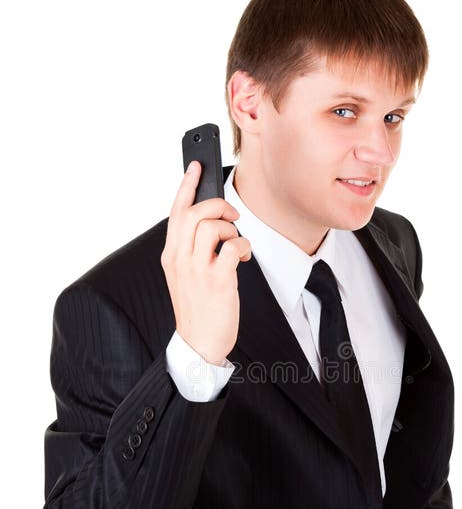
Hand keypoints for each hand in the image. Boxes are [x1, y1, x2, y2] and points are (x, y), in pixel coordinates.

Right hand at [161, 160, 251, 363]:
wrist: (199, 343)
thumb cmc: (197, 309)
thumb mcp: (186, 275)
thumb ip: (192, 249)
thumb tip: (212, 223)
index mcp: (171, 255)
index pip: (176, 211)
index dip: (187, 185)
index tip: (196, 166)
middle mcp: (181, 258)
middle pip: (195, 212)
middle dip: (218, 205)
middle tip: (232, 215)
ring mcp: (198, 269)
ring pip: (213, 226)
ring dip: (231, 229)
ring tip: (235, 244)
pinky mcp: (218, 279)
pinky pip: (233, 247)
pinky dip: (243, 247)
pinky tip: (243, 258)